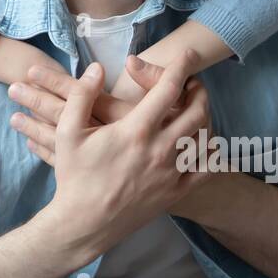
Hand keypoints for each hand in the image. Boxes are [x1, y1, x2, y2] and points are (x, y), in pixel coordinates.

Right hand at [32, 51, 211, 261]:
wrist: (84, 224)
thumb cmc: (74, 176)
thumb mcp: (68, 132)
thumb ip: (82, 95)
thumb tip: (98, 68)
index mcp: (136, 132)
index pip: (168, 90)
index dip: (181, 67)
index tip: (187, 54)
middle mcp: (160, 151)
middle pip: (197, 111)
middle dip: (199, 90)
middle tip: (191, 82)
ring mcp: (171, 174)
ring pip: (205, 137)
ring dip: (205, 117)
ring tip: (195, 108)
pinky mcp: (176, 193)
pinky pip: (205, 168)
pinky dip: (208, 150)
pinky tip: (199, 142)